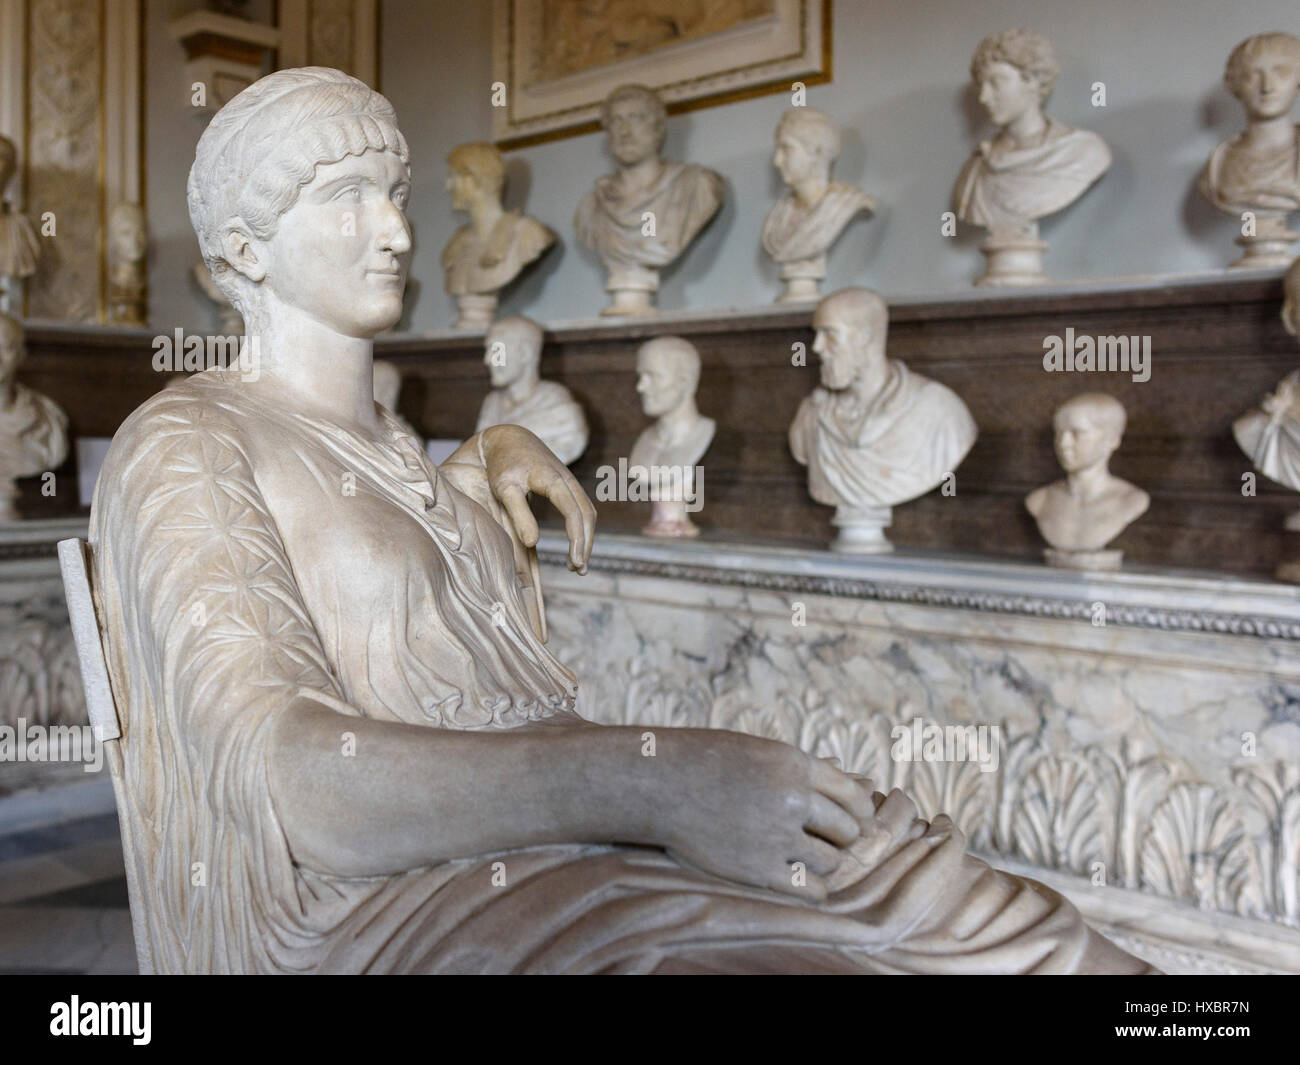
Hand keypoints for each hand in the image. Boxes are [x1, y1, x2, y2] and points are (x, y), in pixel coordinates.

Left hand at [478, 424, 595, 572]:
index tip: (574, 563)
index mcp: (552, 479)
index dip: (576, 540)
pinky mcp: (568, 484)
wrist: (509, 439)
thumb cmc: (502, 465)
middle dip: (585, 544)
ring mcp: (570, 481)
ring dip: (587, 538)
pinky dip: (583, 528)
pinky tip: (576, 545)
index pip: (574, 513)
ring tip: (578, 565)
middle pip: (587, 515)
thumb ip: (519, 514)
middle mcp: (567, 479)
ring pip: (589, 512)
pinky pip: (584, 508)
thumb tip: (533, 543)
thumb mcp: (504, 489)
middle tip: (578, 570)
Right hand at [651, 730, 872, 899]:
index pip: (853, 795)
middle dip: (840, 836)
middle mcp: (792, 798)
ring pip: (832, 861)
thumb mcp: (762, 753)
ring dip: (823, 861)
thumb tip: (862, 784)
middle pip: (848, 830)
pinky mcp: (758, 868)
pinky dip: (813, 888)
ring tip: (804, 856)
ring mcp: (776, 835)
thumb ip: (810, 771)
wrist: (659, 784)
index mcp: (795, 764)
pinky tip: (798, 878)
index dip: (857, 811)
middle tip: (824, 839)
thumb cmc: (709, 762)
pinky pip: (811, 889)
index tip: (849, 819)